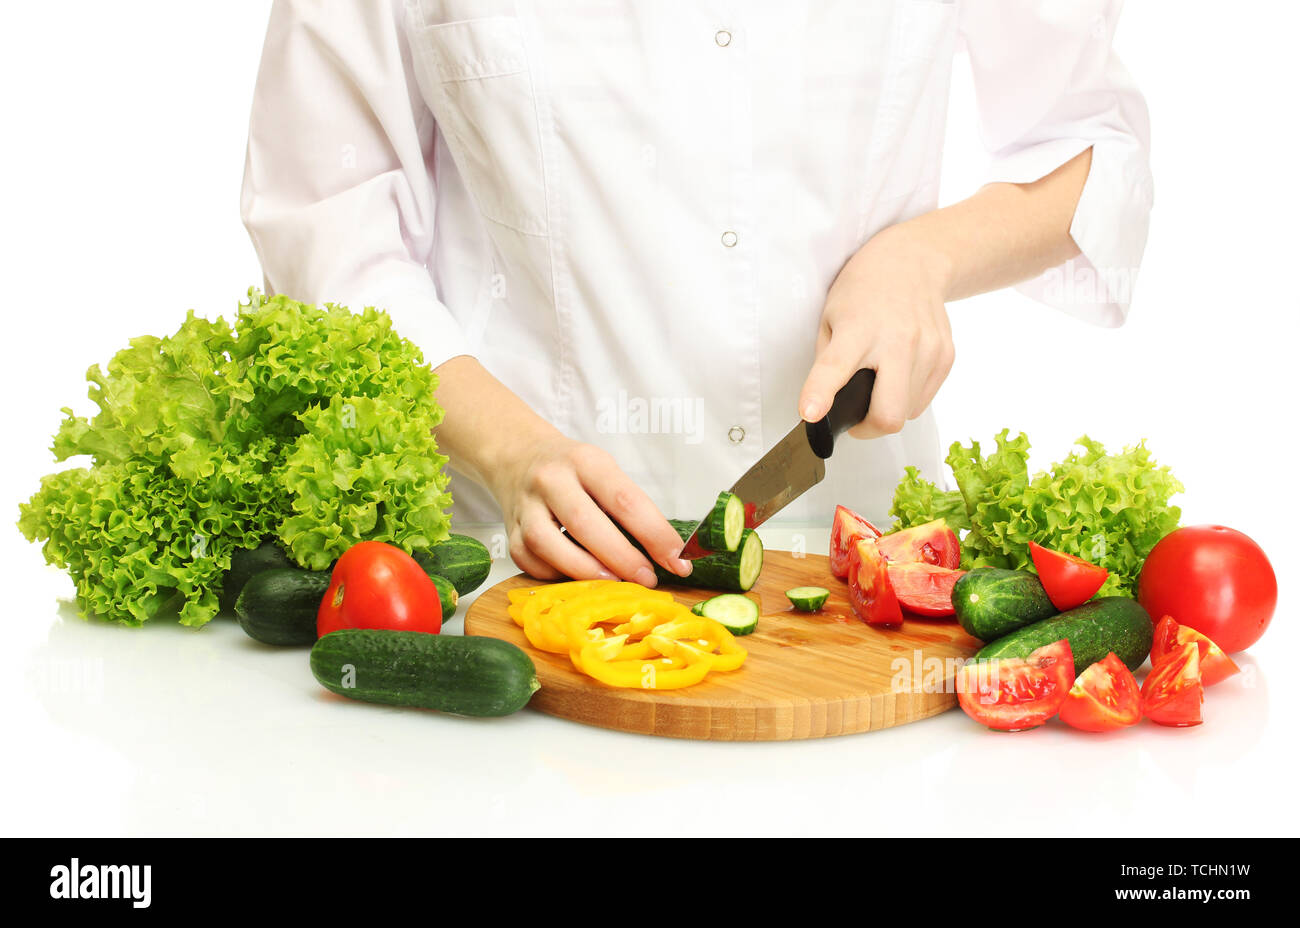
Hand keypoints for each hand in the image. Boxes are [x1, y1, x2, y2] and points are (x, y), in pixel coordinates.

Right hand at [485, 429, 692, 585]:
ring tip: (615, 583)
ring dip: (587, 572)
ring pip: (549, 545)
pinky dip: (558, 575)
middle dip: (622, 559)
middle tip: (648, 579)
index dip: (655, 535)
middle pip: (586, 524)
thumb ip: (630, 508)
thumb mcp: (604, 471)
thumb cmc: (572, 470)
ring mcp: (525, 506)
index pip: (625, 500)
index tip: (678, 561)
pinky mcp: (509, 532)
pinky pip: (531, 562)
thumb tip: (666, 554)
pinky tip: (579, 577)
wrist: (518, 456)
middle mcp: (551, 479)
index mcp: (585, 461)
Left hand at [798, 226, 954, 437]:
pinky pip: (923, 400)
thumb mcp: (831, 316)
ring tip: (879, 382)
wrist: (914, 262)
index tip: (810, 413)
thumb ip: (827, 361)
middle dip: (868, 428)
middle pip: (889, 413)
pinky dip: (907, 398)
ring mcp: (928, 348)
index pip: (836, 366)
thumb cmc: (864, 290)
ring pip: (907, 412)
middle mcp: (897, 339)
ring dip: (888, 409)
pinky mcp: (946, 356)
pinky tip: (898, 373)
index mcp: (858, 328)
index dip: (820, 394)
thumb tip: (825, 404)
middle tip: (857, 419)